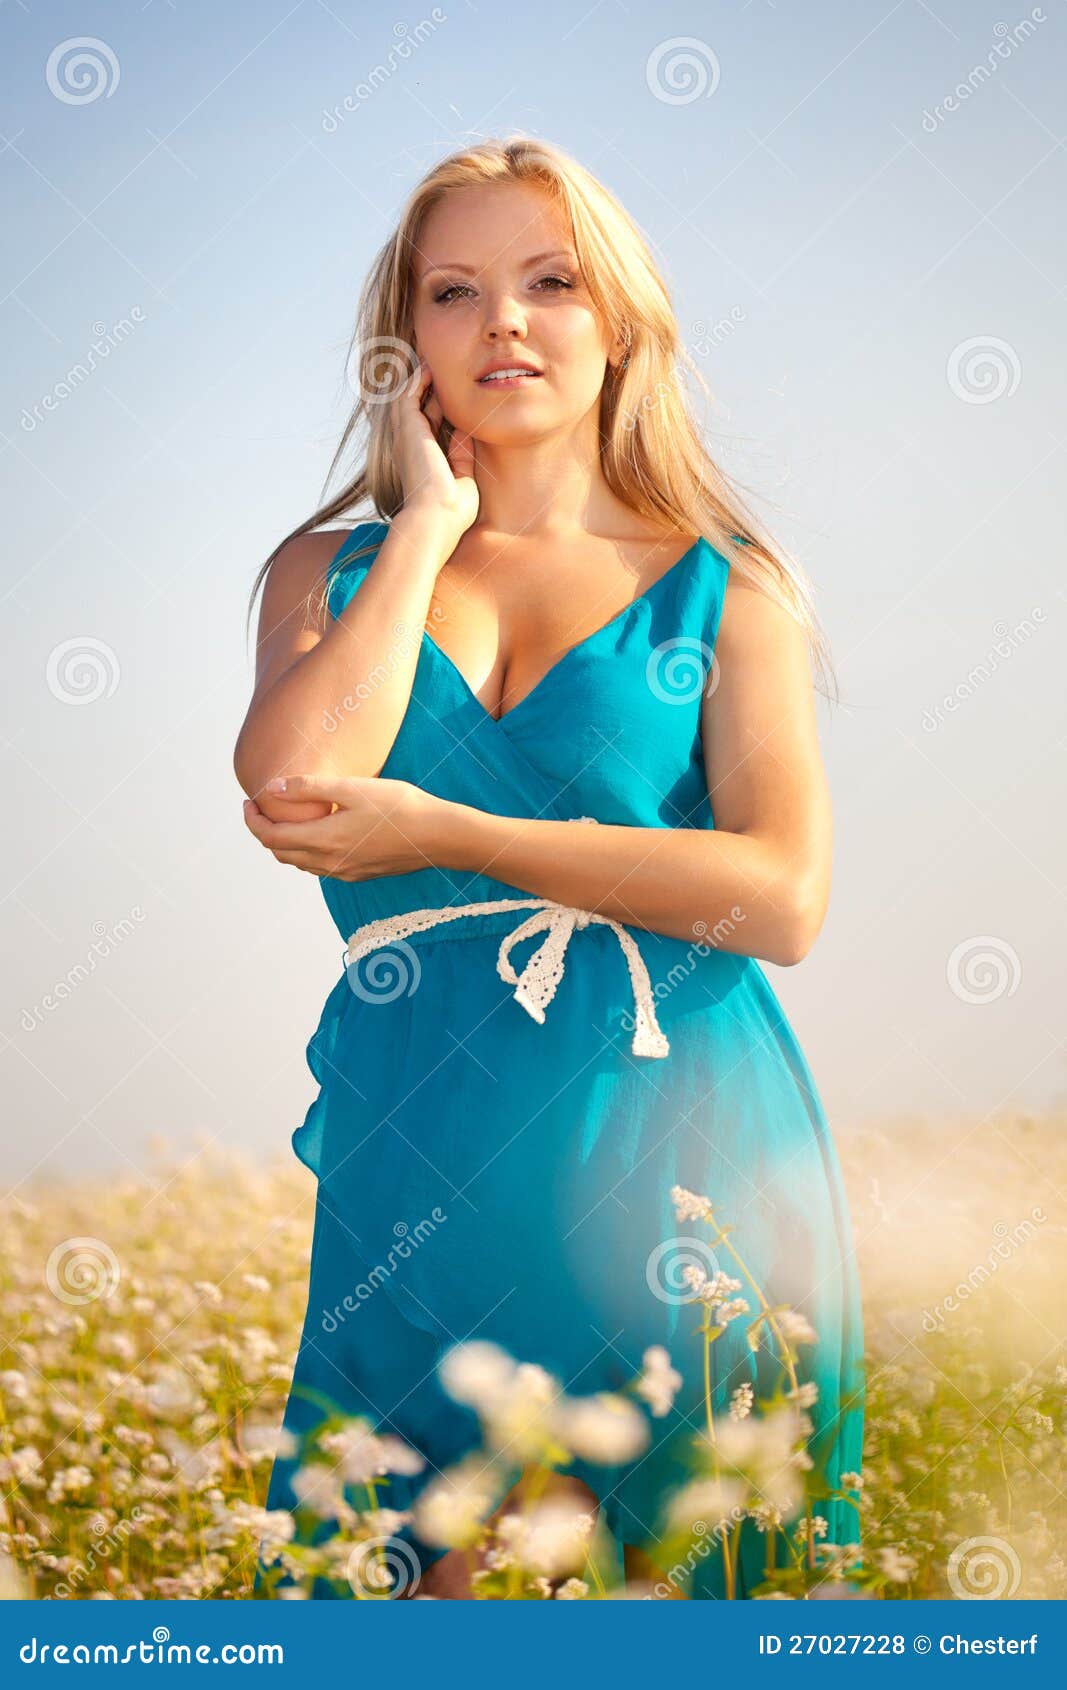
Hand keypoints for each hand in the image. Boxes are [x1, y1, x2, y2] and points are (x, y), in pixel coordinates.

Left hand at [241, 773, 446, 881]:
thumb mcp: (353, 788)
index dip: (252, 821)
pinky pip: (320, 866)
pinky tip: (318, 831)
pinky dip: (307, 850)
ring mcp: (345, 871)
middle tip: (261, 807)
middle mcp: (329, 863)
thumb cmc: (400, 806)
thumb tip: (272, 788)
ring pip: (300, 862)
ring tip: (286, 817)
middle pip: (281, 853)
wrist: (438, 836)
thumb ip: (310, 788)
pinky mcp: (359, 873)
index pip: (270, 838)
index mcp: (323, 841)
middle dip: (264, 831)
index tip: (248, 802)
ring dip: (285, 842)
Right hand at [396, 359, 479, 537]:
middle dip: (423, 386)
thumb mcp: (463, 477)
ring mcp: (406, 438)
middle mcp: (410, 446)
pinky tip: (428, 368)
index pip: (427, 424)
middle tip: (435, 365)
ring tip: (429, 359)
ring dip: (417, 378)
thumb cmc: (451, 511)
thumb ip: (462, 453)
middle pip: (413, 407)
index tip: (449, 390)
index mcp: (422, 458)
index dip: (436, 405)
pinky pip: (408, 397)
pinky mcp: (408, 431)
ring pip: (407, 398)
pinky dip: (416, 381)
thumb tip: (466, 430)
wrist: (436, 519)